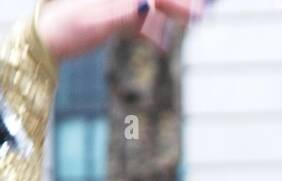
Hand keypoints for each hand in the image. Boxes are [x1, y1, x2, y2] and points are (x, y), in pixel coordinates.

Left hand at [37, 0, 204, 60]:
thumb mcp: (93, 23)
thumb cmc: (66, 28)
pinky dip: (152, 31)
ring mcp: (118, 3)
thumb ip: (122, 15)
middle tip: (201, 15)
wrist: (48, 38)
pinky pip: (140, 20)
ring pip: (150, 7)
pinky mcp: (116, 15)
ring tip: (191, 23)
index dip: (175, 1)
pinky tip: (161, 43)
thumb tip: (148, 7)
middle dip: (177, 4)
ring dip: (169, 16)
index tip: (196, 10)